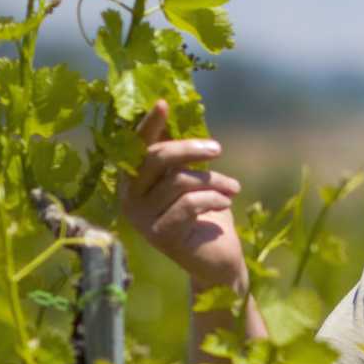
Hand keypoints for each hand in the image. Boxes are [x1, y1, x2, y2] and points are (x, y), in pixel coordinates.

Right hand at [119, 99, 245, 291]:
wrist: (216, 261)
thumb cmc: (206, 214)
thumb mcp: (194, 179)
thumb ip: (183, 154)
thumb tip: (180, 110)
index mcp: (134, 180)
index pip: (138, 146)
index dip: (149, 124)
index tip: (163, 103)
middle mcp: (130, 198)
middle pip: (156, 159)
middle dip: (190, 149)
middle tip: (218, 149)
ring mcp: (141, 218)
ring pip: (179, 181)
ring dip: (213, 180)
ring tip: (233, 188)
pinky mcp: (159, 235)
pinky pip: (189, 204)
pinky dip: (213, 198)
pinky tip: (226, 202)